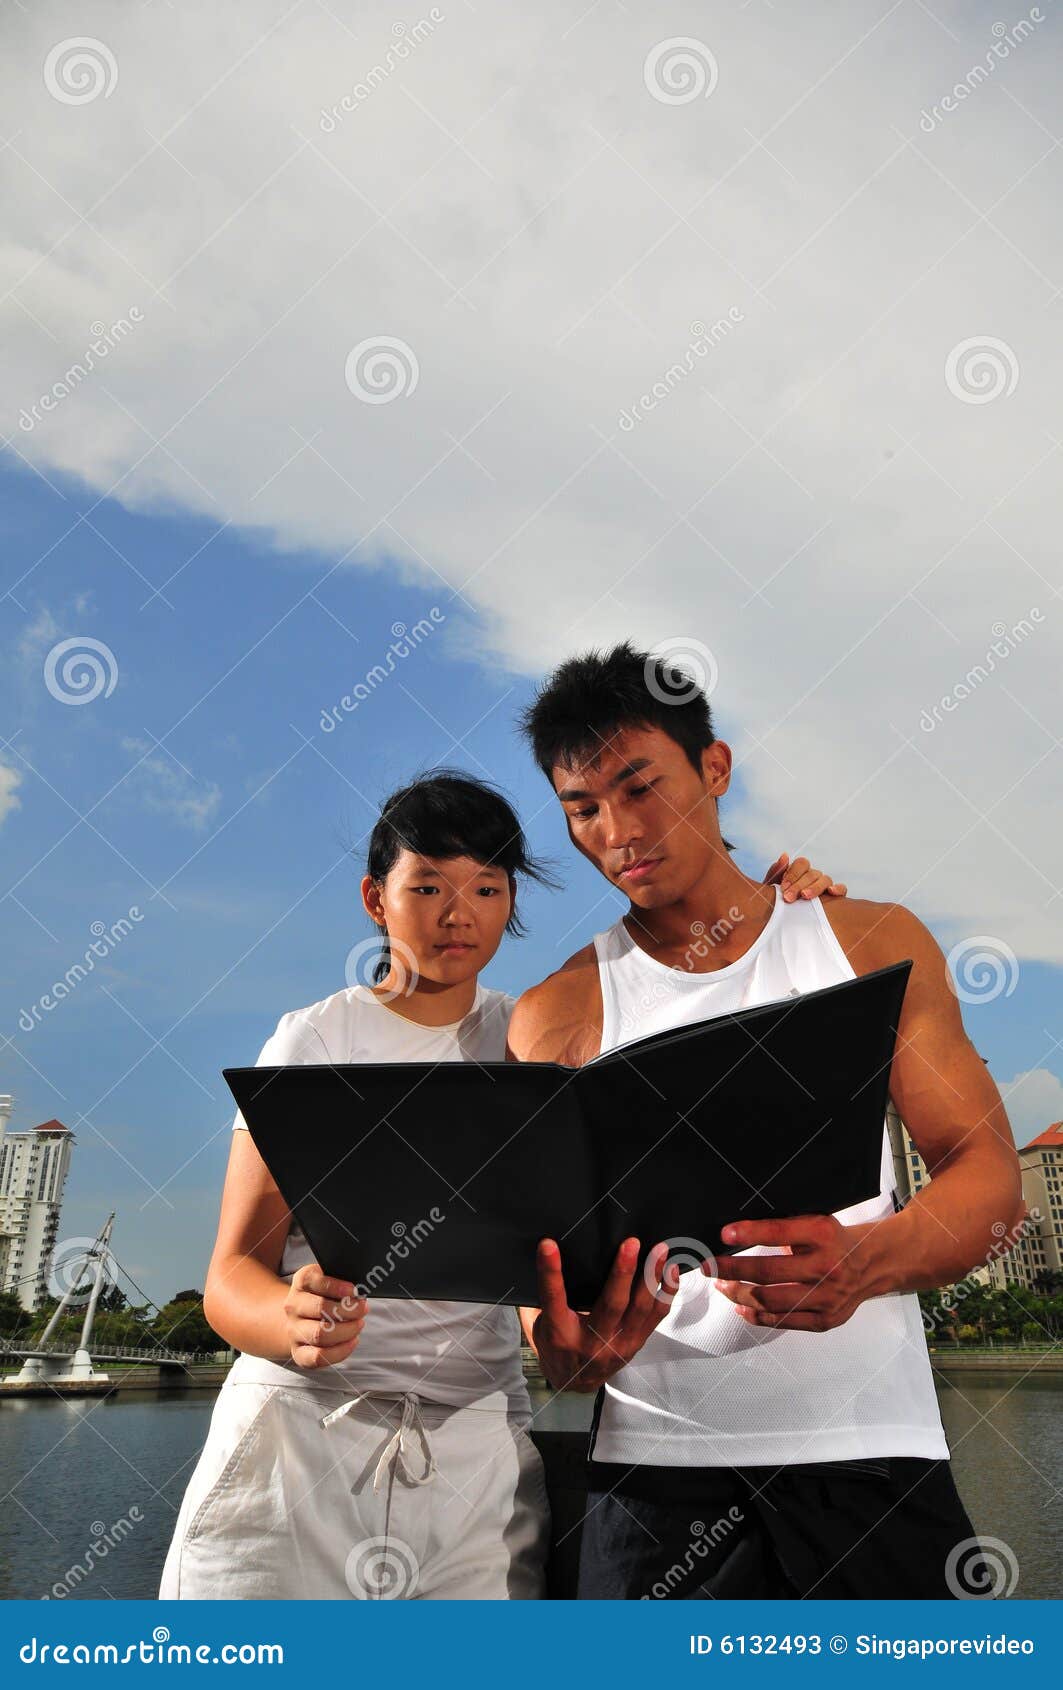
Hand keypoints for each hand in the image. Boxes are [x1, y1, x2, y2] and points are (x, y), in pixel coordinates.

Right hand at [283, 1263, 367, 1367]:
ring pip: (320, 1334)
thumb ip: (343, 1278)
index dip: (336, 1287)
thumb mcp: (332, 1279)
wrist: (302, 1317)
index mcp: (302, 1282)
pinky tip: (353, 1341)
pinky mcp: (298, 1352)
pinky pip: (317, 1356)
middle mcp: (293, 1305)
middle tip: (363, 1309)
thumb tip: (361, 1289)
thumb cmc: (325, 1295)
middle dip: (348, 1310)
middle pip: (320, 1308)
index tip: (354, 1291)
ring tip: (359, 1324)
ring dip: (347, 1330)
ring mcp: (294, 1330)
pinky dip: (340, 1351)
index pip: (315, 1281)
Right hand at [531, 1236, 679, 1391]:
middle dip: (623, 1272)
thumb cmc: (557, 1345)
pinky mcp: (636, 1344)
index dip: (550, 1271)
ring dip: (651, 1278)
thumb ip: (552, 1296)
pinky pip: (656, 1316)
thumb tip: (556, 1252)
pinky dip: (666, 1292)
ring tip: (659, 1252)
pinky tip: (671, 1271)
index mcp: (560, 1333)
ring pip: (640, 1309)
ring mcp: (617, 1345)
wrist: (574, 1382)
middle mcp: (591, 1342)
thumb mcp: (544, 1323)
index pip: (554, 1298)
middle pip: (611, 1305)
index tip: (548, 1246)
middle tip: (631, 1244)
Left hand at [707, 1215, 880, 1330]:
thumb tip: (736, 1233)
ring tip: (721, 1285)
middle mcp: (827, 1267)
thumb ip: (785, 1227)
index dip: (749, 1233)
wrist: (873, 1264)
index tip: (724, 1234)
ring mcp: (827, 1297)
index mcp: (823, 1234)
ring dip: (738, 1294)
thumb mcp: (815, 1222)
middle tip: (708, 1265)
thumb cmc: (835, 1240)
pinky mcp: (825, 1320)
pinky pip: (783, 1322)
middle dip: (731, 1269)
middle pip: (768, 1272)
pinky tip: (740, 1306)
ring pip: (771, 1301)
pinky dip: (757, 1316)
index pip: (779, 1232)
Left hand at [763, 852, 846, 901]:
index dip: (793, 874)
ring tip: (805, 896)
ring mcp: (824, 885)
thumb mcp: (772, 888)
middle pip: (811, 873)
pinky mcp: (835, 897)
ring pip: (825, 879)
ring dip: (815, 887)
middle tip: (788, 898)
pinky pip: (842, 888)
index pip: (801, 864)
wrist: (782, 920)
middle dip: (799, 885)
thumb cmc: (777, 902)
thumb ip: (776, 872)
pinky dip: (838, 888)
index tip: (783, 887)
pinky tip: (832, 892)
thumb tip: (785, 856)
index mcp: (799, 871)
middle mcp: (813, 876)